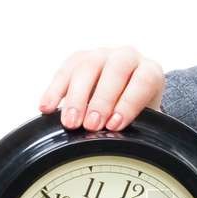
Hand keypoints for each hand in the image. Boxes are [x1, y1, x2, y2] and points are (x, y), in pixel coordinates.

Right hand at [39, 45, 164, 131]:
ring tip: (70, 123)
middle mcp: (127, 57)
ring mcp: (102, 55)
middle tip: (92, 125)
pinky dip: (54, 91)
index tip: (115, 125)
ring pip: (87, 66)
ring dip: (76, 97)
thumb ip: (135, 126)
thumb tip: (120, 143)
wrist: (123, 95)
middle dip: (101, 100)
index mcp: (149, 71)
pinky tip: (47, 108)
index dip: (129, 103)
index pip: (143, 80)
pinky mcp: (79, 59)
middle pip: (115, 69)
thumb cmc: (135, 110)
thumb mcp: (143, 119)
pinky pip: (64, 71)